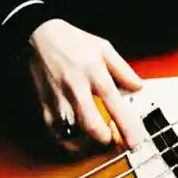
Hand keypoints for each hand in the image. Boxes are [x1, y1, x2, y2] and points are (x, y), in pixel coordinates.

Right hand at [27, 19, 148, 152]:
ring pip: (72, 133)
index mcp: (94, 72)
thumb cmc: (72, 41)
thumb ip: (123, 70)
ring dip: (87, 141)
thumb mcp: (103, 47)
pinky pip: (56, 131)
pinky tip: (77, 135)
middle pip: (91, 124)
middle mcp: (76, 87)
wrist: (40, 35)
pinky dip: (68, 138)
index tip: (135, 140)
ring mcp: (59, 98)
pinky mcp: (45, 104)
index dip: (127, 125)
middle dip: (105, 139)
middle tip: (113, 138)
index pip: (114, 103)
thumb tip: (138, 86)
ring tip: (95, 136)